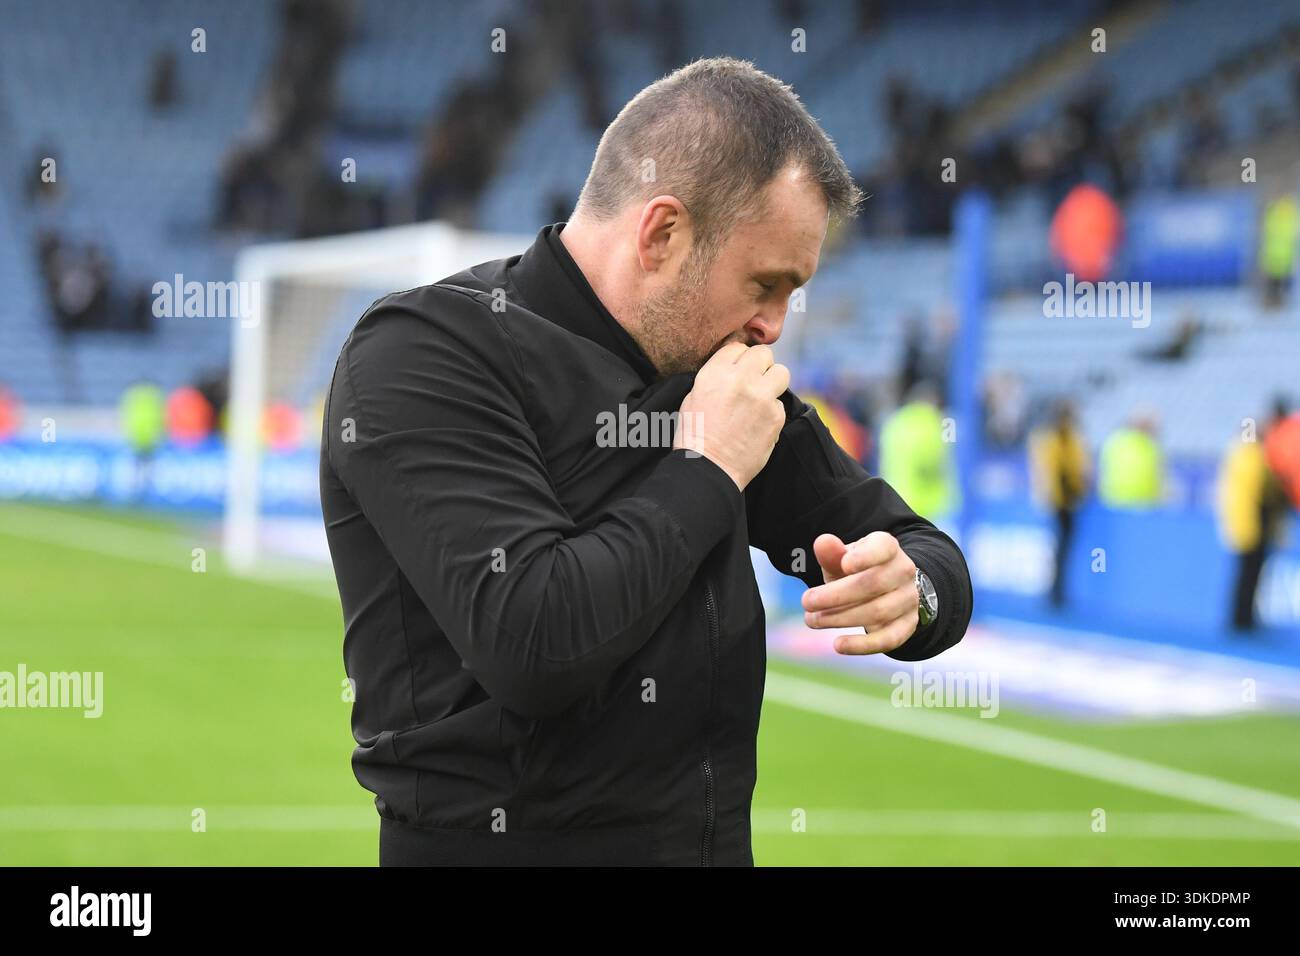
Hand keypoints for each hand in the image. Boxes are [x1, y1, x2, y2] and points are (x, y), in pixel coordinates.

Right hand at [673, 342, 788, 490]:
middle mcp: (741, 379)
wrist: (708, 468)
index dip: (739, 358)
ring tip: (762, 397)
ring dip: (773, 381)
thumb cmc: (695, 435)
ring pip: (781, 372)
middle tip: (753, 381)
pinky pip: (781, 403)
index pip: (738, 347)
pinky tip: (758, 423)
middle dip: (759, 365)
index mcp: (715, 372)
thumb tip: (733, 366)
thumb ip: (716, 376)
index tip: (738, 370)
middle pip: (764, 354)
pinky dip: (772, 411)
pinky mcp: (776, 416)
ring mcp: (762, 397)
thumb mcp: (693, 396)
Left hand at [801, 531, 919, 654]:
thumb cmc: (858, 571)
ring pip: (878, 612)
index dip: (866, 556)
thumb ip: (833, 553)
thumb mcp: (844, 559)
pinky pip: (888, 639)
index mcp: (888, 548)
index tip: (845, 565)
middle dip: (836, 595)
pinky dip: (862, 645)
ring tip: (812, 620)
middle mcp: (903, 572)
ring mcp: (908, 600)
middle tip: (806, 602)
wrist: (888, 590)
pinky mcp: (907, 626)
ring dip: (841, 618)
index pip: (883, 548)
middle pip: (873, 584)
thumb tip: (822, 542)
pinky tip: (838, 645)